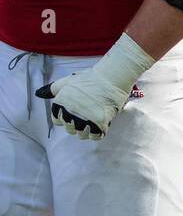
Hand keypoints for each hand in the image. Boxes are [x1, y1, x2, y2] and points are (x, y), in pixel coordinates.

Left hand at [35, 32, 153, 139]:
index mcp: (61, 104)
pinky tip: (99, 126)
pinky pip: (95, 136)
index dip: (65, 118)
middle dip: (77, 125)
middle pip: (70, 129)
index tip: (74, 112)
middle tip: (86, 116)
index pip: (57, 121)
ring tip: (93, 122)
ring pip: (82, 135)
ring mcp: (85, 119)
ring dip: (87, 131)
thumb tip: (39, 93)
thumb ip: (52, 89)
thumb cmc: (90, 78)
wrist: (111, 78)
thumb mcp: (66, 81)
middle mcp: (70, 113)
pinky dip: (97, 134)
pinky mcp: (99, 123)